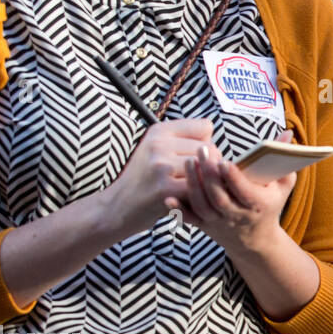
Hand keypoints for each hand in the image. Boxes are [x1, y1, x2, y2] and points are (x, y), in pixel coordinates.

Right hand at [102, 118, 214, 236]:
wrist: (119, 206)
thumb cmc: (145, 178)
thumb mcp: (158, 149)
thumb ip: (186, 140)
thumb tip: (213, 138)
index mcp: (159, 131)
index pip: (206, 127)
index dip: (207, 142)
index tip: (197, 156)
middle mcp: (158, 144)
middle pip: (210, 148)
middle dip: (210, 164)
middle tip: (197, 177)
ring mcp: (161, 166)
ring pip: (207, 167)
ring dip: (207, 180)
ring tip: (194, 187)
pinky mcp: (165, 188)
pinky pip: (199, 186)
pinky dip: (201, 194)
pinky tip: (191, 198)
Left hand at [181, 128, 296, 254]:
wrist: (255, 238)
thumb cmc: (270, 204)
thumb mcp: (283, 184)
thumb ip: (284, 159)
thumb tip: (287, 132)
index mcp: (259, 204)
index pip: (245, 192)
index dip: (234, 179)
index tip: (225, 162)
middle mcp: (237, 215)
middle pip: (220, 197)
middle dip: (210, 174)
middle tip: (202, 151)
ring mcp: (219, 221)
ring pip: (203, 205)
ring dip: (194, 184)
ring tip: (188, 162)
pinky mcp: (205, 225)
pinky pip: (190, 218)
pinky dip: (178, 209)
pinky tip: (169, 196)